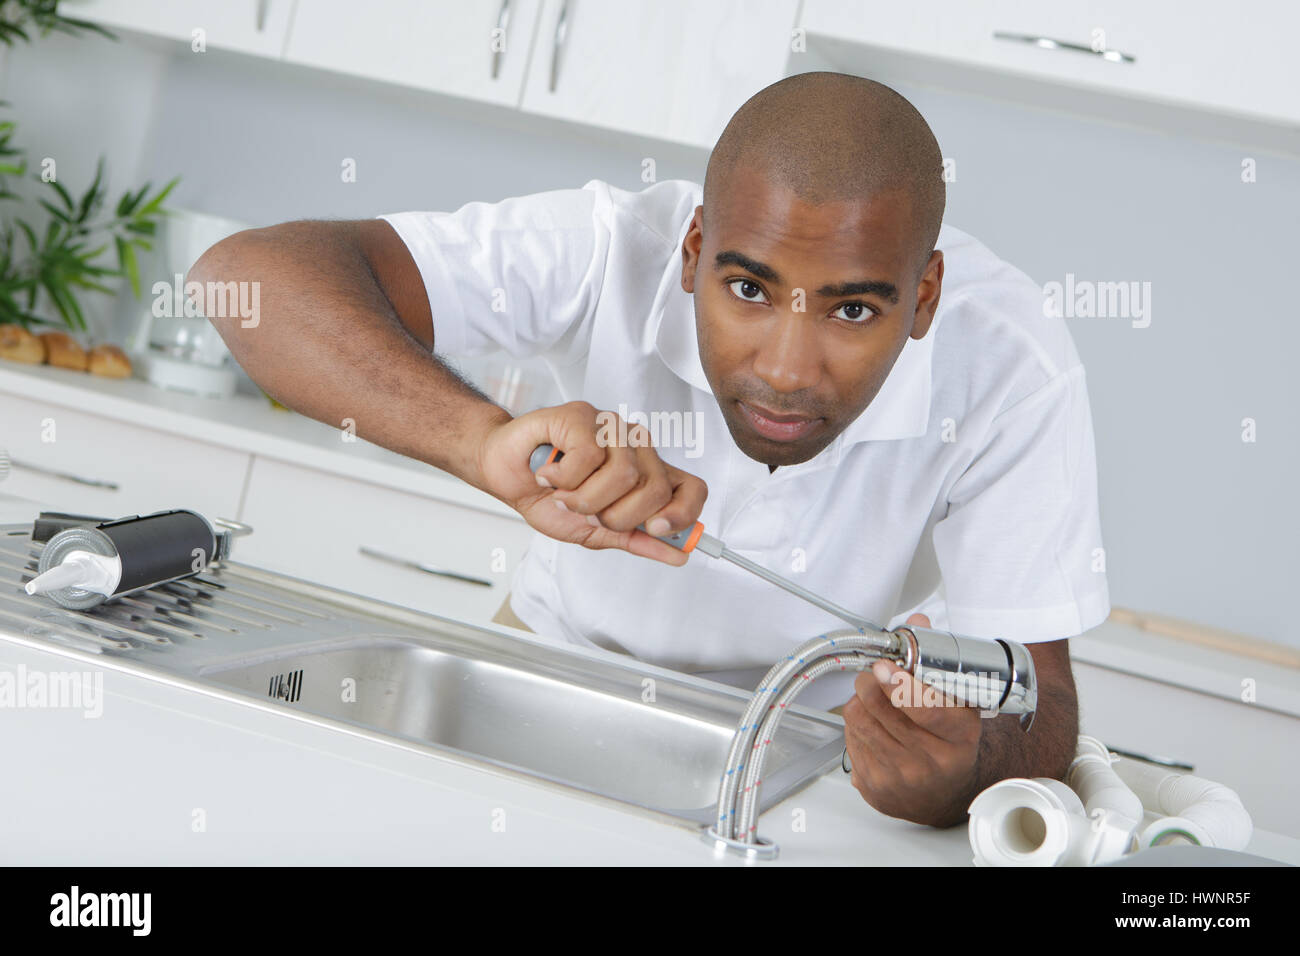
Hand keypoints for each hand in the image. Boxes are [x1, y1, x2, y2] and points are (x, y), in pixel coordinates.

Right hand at [475, 400, 707, 565]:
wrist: (506, 476)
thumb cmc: (549, 498)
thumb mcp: (596, 532)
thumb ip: (637, 540)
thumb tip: (679, 554)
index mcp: (647, 475)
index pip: (693, 489)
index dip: (683, 514)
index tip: (655, 529)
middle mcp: (637, 448)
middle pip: (655, 488)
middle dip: (614, 515)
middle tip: (586, 511)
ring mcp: (612, 428)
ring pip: (624, 474)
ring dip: (584, 498)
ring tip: (563, 493)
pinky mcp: (584, 415)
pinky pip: (590, 456)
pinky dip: (563, 478)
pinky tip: (550, 473)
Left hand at [841, 613, 983, 826]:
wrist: (944, 794)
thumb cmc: (949, 741)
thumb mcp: (958, 702)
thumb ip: (935, 659)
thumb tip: (917, 623)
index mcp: (959, 736)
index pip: (928, 709)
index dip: (901, 684)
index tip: (885, 666)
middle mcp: (932, 761)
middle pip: (883, 709)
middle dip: (872, 682)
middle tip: (876, 673)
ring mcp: (901, 777)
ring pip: (860, 719)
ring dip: (861, 701)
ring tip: (875, 699)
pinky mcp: (874, 787)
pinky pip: (850, 739)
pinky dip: (856, 724)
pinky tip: (873, 725)